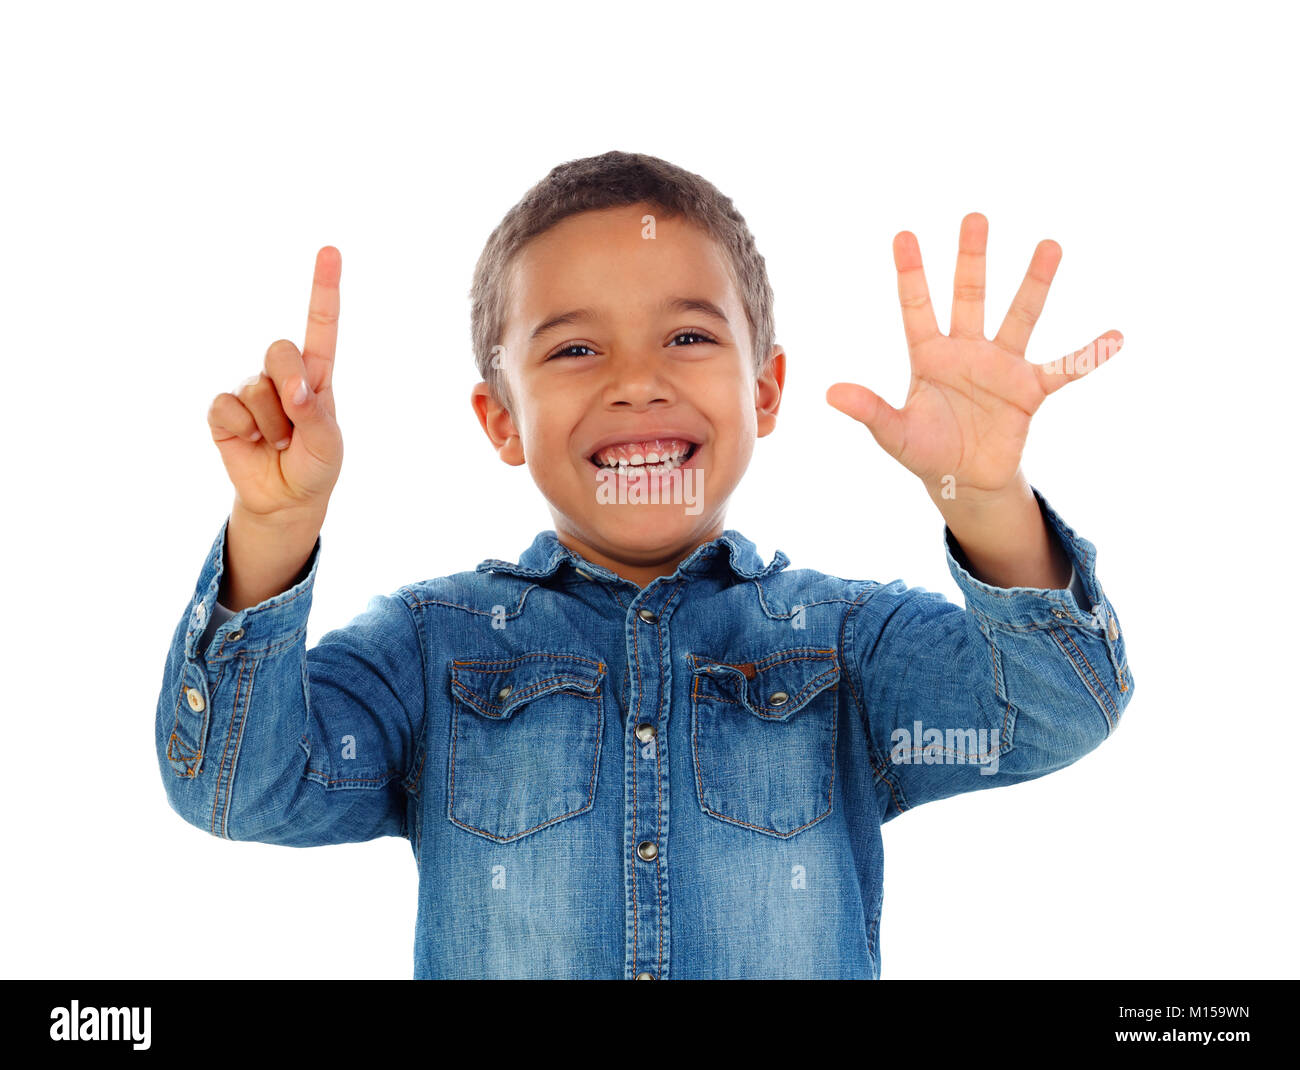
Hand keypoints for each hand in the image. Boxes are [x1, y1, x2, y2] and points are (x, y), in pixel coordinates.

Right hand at [206, 246, 344, 519]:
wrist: (286, 499)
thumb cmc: (315, 466)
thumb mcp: (327, 443)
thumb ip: (314, 413)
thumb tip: (293, 390)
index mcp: (317, 375)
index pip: (321, 326)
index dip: (324, 288)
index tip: (330, 250)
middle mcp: (283, 374)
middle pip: (281, 350)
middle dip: (291, 386)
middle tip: (297, 421)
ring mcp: (251, 390)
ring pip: (256, 388)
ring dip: (272, 424)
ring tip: (279, 443)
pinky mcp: (224, 411)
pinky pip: (228, 407)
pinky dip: (244, 429)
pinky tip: (252, 443)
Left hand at [826, 213, 1121, 500]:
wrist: (962, 481)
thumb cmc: (924, 452)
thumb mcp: (893, 434)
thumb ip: (869, 410)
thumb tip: (830, 392)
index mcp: (928, 357)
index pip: (916, 308)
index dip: (910, 273)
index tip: (903, 234)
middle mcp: (966, 351)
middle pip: (969, 296)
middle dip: (971, 258)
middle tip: (975, 216)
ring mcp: (1000, 367)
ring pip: (1019, 316)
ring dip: (1033, 283)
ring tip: (1050, 245)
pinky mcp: (1029, 391)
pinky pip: (1064, 370)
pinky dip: (1088, 356)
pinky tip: (1115, 336)